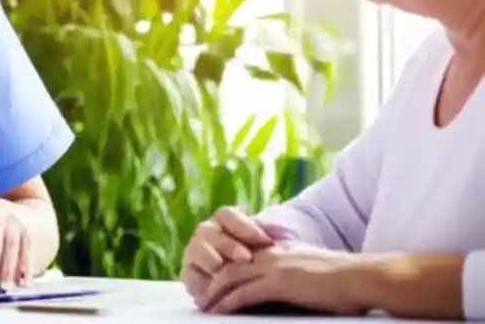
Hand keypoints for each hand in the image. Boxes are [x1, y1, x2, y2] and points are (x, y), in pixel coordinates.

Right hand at [181, 207, 275, 302]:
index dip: (243, 226)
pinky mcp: (189, 276)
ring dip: (210, 259)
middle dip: (227, 244)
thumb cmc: (261, 263)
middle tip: (245, 258)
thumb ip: (270, 235)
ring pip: (194, 249)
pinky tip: (216, 289)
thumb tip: (274, 231)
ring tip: (223, 270)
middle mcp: (205, 235)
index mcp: (223, 223)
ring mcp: (194, 254)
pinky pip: (189, 275)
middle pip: (207, 231)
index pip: (226, 215)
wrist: (247, 288)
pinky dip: (201, 281)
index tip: (265, 241)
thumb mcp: (268, 248)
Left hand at [199, 244, 368, 315]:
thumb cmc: (348, 283)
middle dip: (213, 283)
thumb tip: (295, 290)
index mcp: (282, 252)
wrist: (362, 278)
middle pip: (232, 266)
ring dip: (214, 293)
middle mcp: (273, 256)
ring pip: (231, 278)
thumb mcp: (316, 275)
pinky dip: (228, 302)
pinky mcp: (278, 282)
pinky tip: (219, 311)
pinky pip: (243, 293)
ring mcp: (274, 267)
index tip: (217, 285)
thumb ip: (299, 278)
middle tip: (202, 298)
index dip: (228, 272)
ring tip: (204, 307)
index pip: (246, 259)